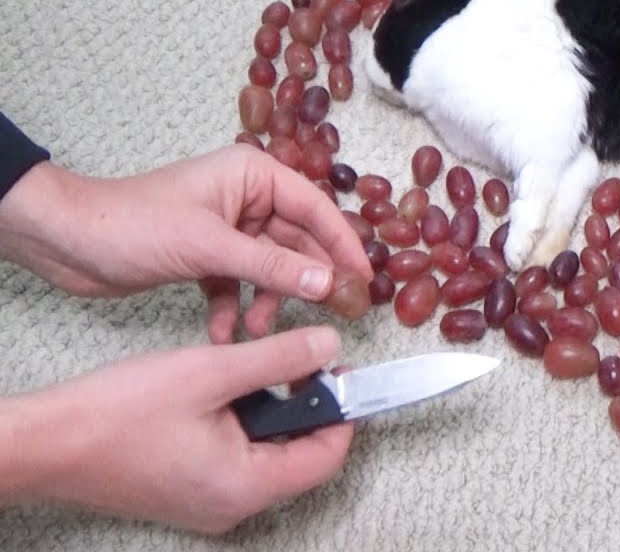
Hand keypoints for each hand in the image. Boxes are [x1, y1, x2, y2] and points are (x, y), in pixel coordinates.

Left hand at [0, 145, 372, 342]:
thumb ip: (274, 267)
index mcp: (254, 176)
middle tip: (333, 316)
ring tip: (260, 333)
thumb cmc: (133, 224)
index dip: (342, 245)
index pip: (316, 209)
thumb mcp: (211, 247)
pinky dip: (235, 309)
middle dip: (308, 281)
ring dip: (268, 303)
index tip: (364, 281)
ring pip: (270, 270)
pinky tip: (226, 334)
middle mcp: (247, 199)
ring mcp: (227, 229)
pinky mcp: (207, 257)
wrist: (67, 241)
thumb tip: (327, 283)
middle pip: (298, 243)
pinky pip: (239, 285)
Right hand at [0, 326, 352, 533]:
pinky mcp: (190, 492)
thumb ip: (279, 358)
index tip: (338, 368)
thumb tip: (328, 344)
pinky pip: (239, 459)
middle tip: (298, 360)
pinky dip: (245, 424)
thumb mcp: (211, 371)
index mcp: (245, 487)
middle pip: (301, 457)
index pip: (327, 456)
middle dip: (308, 406)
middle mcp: (233, 506)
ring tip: (256, 368)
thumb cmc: (119, 413)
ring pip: (269, 455)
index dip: (341, 410)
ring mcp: (210, 503)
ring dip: (274, 411)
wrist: (46, 442)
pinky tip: (226, 392)